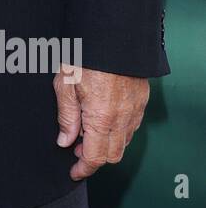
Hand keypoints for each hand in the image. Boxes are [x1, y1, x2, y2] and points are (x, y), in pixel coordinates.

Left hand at [54, 65, 149, 179]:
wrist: (113, 35)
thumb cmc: (85, 56)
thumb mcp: (65, 85)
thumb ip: (66, 117)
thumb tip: (64, 141)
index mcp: (101, 118)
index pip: (95, 157)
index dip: (83, 169)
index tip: (73, 172)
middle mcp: (122, 119)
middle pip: (112, 155)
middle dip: (94, 158)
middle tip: (76, 148)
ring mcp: (135, 110)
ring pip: (124, 142)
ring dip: (107, 145)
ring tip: (87, 132)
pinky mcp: (142, 100)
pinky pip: (132, 126)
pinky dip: (119, 131)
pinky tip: (104, 119)